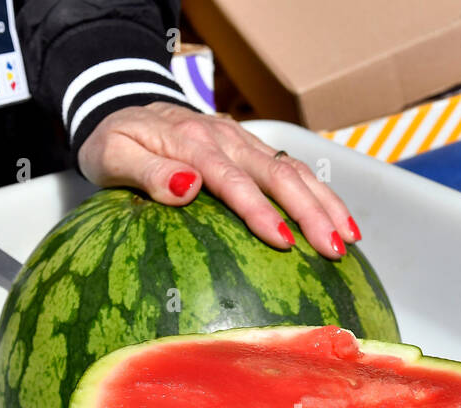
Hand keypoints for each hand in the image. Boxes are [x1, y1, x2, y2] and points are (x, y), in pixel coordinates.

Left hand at [77, 102, 361, 258]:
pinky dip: (320, 193)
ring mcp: (242, 140)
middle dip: (311, 212)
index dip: (261, 212)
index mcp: (193, 142)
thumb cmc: (112, 140)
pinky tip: (338, 220)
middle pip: (278, 173)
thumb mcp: (112, 156)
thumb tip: (187, 186)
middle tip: (332, 249)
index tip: (285, 242)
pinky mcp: (251, 148)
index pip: (234, 180)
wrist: (120, 105)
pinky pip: (292, 168)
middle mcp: (225, 137)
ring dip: (325, 203)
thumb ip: (146, 172)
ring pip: (294, 168)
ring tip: (348, 239)